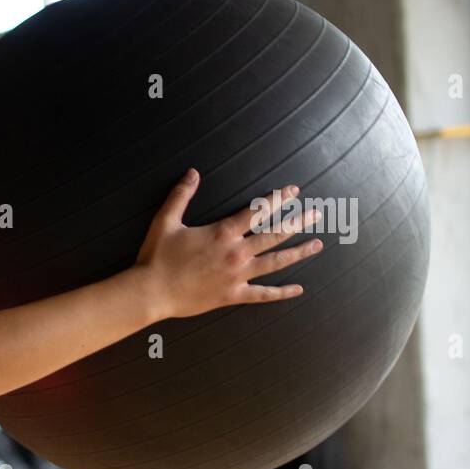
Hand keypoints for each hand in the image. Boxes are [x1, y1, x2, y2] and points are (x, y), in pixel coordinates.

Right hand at [133, 168, 321, 320]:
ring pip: (276, 262)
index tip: (294, 191)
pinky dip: (282, 293)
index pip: (257, 211)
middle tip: (317, 214)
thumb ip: (181, 196)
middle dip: (298, 222)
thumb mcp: (165, 221)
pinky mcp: (232, 295)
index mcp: (222, 233)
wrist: (151, 292)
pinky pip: (263, 295)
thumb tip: (193, 173)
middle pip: (275, 235)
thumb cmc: (156, 257)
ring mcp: (237, 276)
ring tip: (317, 244)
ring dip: (299, 252)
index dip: (277, 199)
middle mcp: (236, 253)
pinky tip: (298, 288)